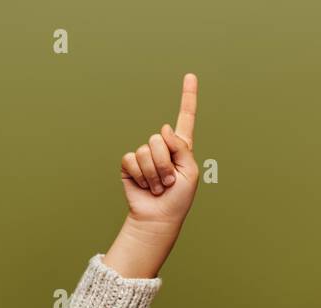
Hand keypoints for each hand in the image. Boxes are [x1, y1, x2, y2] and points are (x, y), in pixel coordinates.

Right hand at [119, 73, 198, 228]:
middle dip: (165, 163)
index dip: (188, 97)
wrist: (158, 218)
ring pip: (146, 151)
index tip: (190, 75)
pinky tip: (145, 186)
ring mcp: (145, 155)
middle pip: (160, 138)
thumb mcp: (190, 172)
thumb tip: (164, 128)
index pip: (185, 118)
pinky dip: (141, 175)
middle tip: (168, 183)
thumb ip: (181, 147)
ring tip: (158, 187)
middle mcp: (162, 147)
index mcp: (181, 148)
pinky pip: (132, 159)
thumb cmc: (178, 199)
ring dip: (154, 174)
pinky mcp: (130, 164)